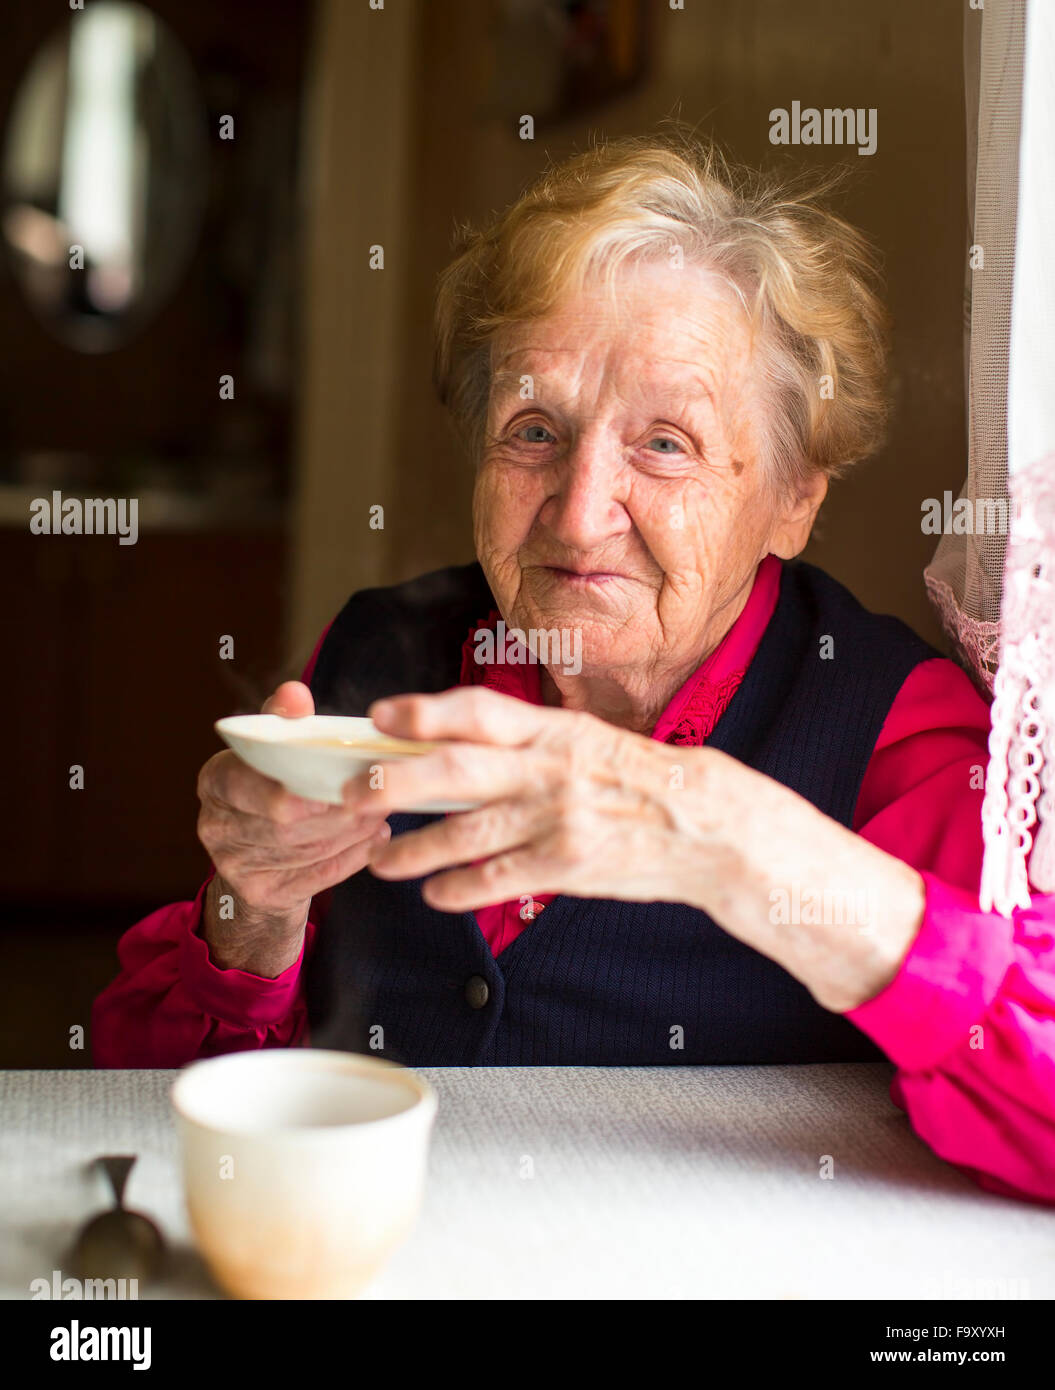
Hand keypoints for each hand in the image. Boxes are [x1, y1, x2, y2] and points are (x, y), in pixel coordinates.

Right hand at [196, 681, 391, 973]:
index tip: (329, 786)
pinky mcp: (262, 893)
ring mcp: (235, 864)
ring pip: (304, 849)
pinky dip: (352, 857)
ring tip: (382, 811)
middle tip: (376, 795)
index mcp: (215, 781)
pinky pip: (316, 877)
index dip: (285, 789)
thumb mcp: (273, 750)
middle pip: (281, 823)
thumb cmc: (273, 787)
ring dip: (351, 830)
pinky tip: (375, 838)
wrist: (259, 857)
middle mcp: (215, 825)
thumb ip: (284, 719)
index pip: (242, 782)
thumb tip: (295, 694)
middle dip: (334, 809)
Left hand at [345, 686, 707, 912]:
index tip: (380, 715)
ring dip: (414, 849)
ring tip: (380, 861)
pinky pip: (498, 879)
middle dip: (397, 780)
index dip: (426, 711)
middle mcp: (550, 769)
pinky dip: (458, 888)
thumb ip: (530, 740)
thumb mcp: (588, 740)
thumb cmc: (639, 780)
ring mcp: (558, 819)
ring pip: (466, 833)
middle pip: (457, 769)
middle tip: (353, 793)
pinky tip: (432, 894)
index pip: (481, 710)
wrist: (707, 825)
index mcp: (555, 731)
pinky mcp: (568, 865)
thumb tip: (457, 739)